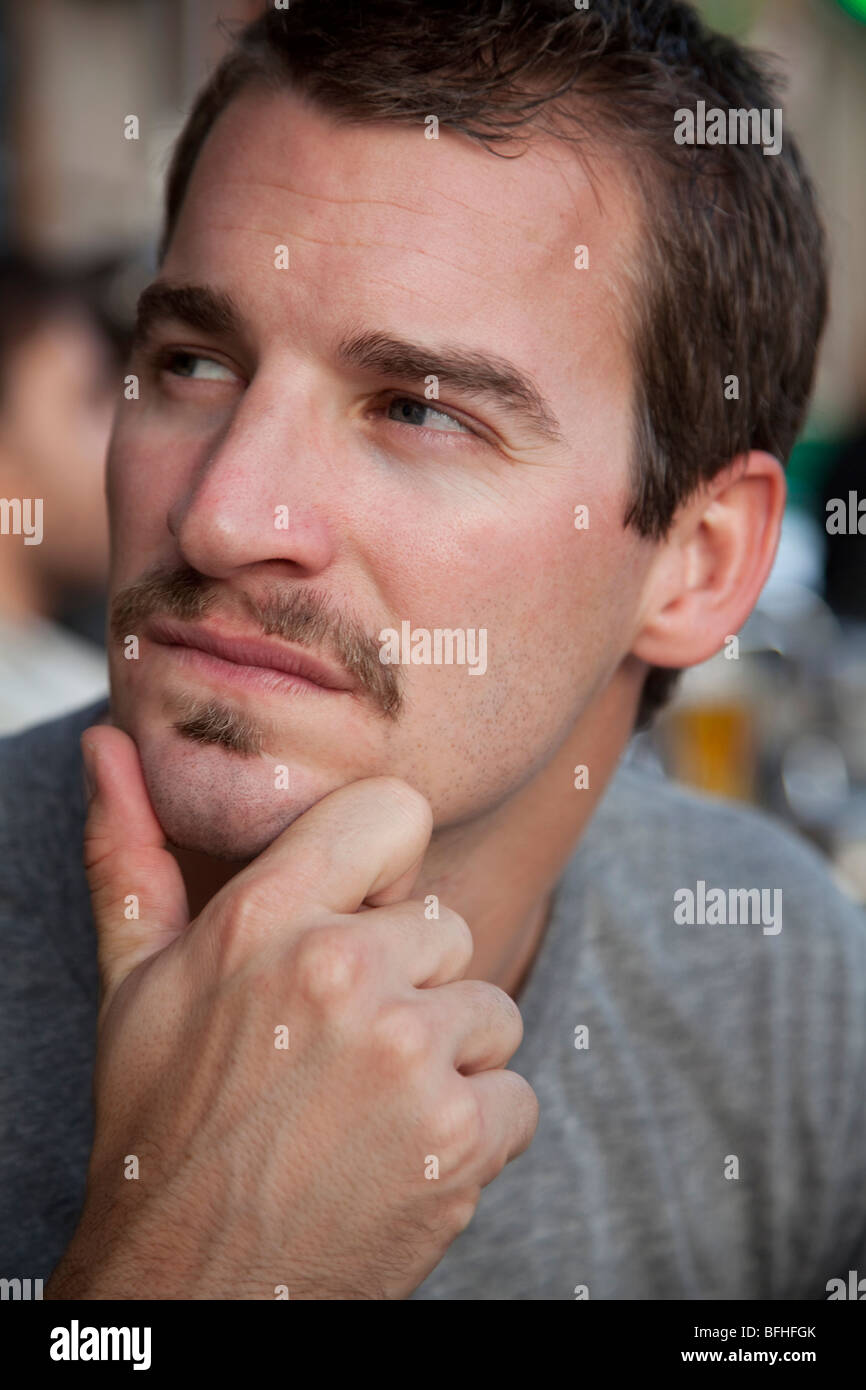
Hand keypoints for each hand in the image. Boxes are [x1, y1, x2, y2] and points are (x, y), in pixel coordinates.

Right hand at [46, 725, 537, 1298]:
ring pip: (490, 1011)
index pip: (395, 811)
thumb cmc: (162, 1123)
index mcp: (264, 918)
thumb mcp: (132, 983)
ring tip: (363, 1108)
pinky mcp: (460, 1138)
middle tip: (338, 1051)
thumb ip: (129, 853)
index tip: (355, 920)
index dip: (383, 868)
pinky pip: (516, 1096)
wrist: (189, 1289)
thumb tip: (108, 742)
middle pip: (447, 927)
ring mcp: (407, 1055)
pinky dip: (475, 1134)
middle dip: (410, 985)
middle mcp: (341, 970)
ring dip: (446, 1061)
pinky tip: (398, 1158)